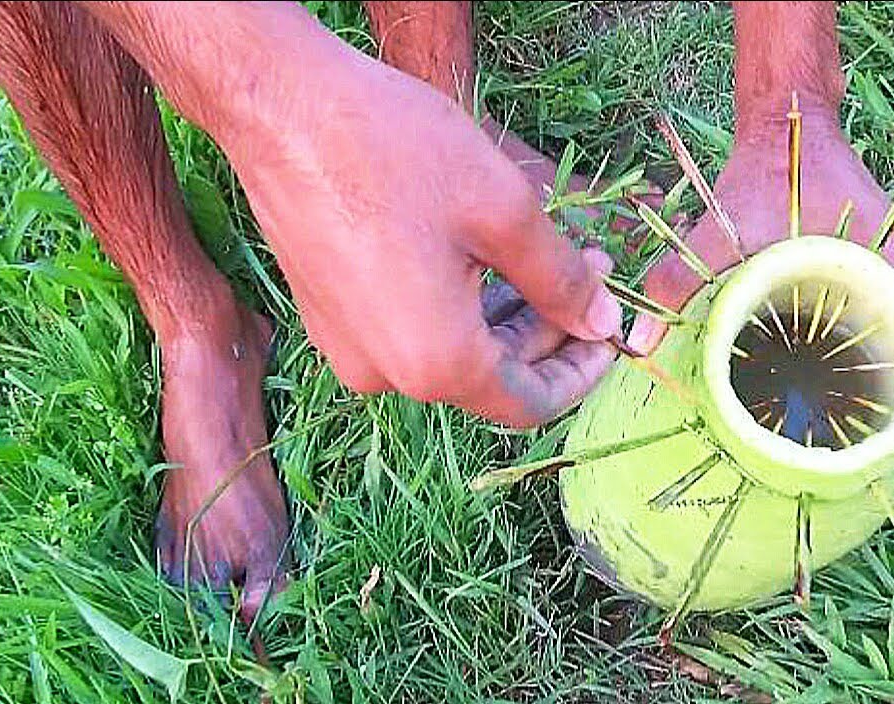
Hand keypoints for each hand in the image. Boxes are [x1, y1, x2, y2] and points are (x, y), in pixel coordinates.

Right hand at [211, 40, 620, 427]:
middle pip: (491, 378)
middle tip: (589, 264)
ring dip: (506, 313)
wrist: (281, 109)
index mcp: (435, 363)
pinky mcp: (328, 318)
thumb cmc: (393, 152)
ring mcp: (349, 348)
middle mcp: (386, 375)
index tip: (611, 332)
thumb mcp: (504, 213)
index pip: (529, 403)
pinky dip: (458, 305)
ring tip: (548, 251)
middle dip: (548, 329)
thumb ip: (562, 281)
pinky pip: (411, 330)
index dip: (579, 372)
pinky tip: (482, 255)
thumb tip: (603, 322)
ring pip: (452, 352)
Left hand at [631, 101, 893, 461]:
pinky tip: (857, 391)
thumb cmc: (767, 172)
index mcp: (890, 262)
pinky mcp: (877, 266)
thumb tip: (636, 345)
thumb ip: (678, 280)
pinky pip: (893, 319)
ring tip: (885, 442)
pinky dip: (885, 356)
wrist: (790, 119)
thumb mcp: (721, 227)